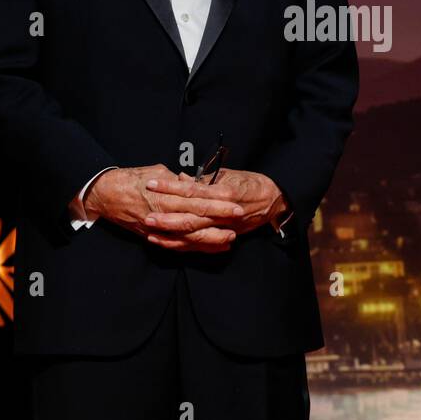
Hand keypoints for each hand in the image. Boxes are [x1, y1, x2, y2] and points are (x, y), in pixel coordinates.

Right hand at [84, 164, 244, 252]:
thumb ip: (175, 180)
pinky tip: (209, 248)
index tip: (235, 202)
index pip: (197, 199)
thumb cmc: (130, 179)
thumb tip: (191, 182)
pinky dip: (194, 247)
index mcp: (165, 195)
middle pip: (197, 219)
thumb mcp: (155, 172)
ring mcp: (158, 228)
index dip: (217, 202)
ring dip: (210, 239)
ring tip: (229, 239)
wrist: (104, 194)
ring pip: (189, 237)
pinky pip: (177, 245)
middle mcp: (163, 214)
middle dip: (219, 220)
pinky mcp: (153, 237)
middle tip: (239, 220)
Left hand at [143, 168, 289, 243]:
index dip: (170, 188)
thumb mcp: (229, 175)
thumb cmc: (251, 183)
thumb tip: (181, 179)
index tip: (152, 184)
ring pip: (194, 234)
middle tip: (146, 214)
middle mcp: (222, 212)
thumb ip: (205, 179)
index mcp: (223, 192)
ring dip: (171, 234)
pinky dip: (183, 244)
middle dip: (167, 216)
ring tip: (150, 231)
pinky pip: (200, 244)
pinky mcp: (224, 236)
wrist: (273, 201)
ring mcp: (223, 227)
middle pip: (190, 216)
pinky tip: (165, 242)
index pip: (191, 190)